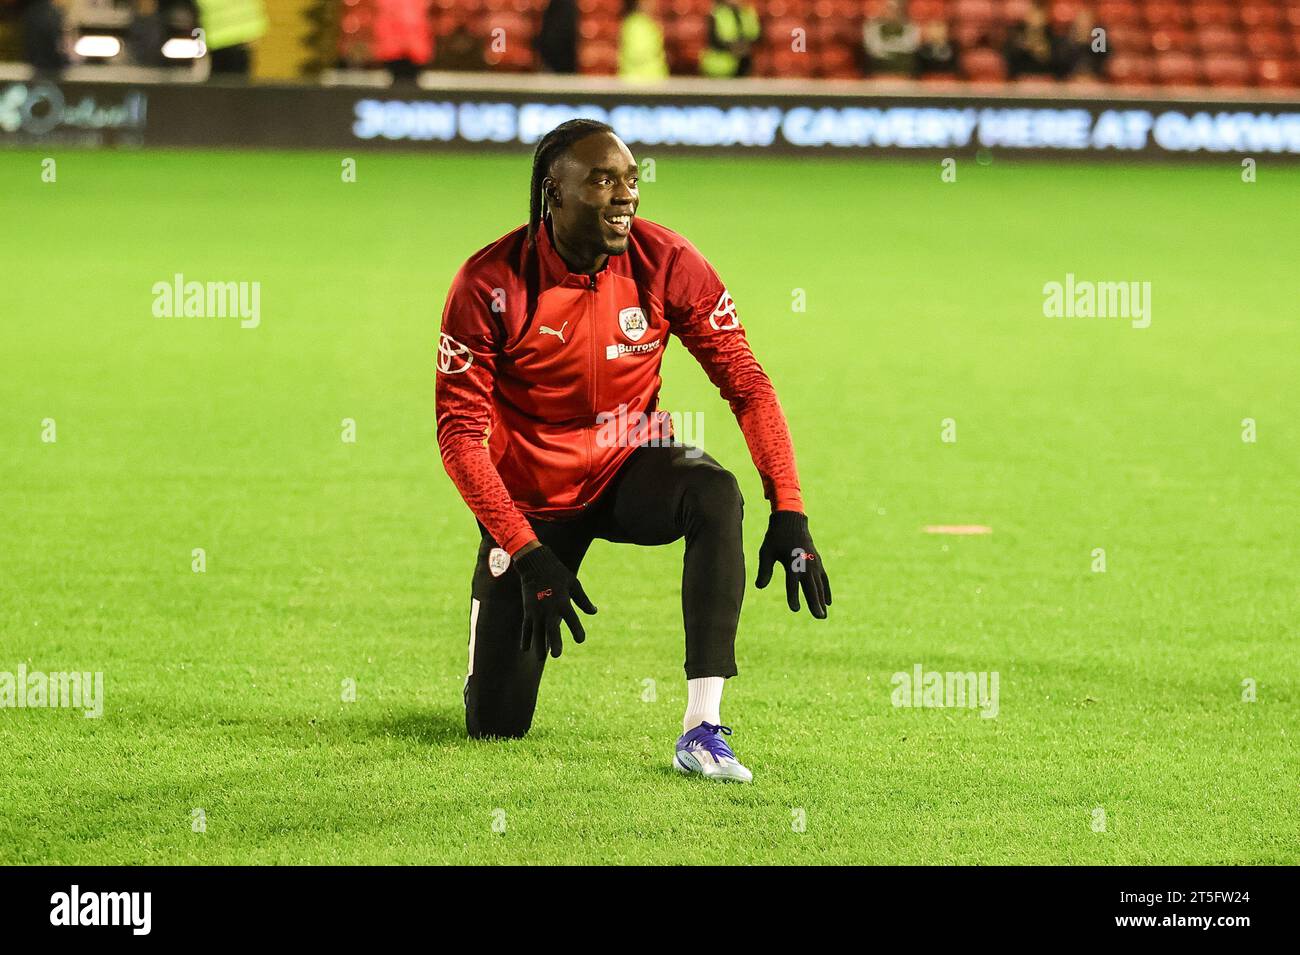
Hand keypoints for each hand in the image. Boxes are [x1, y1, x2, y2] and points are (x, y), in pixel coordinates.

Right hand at [514, 545, 596, 659]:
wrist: (534, 564)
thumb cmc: (557, 573)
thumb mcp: (574, 584)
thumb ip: (583, 600)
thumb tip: (594, 612)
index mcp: (563, 602)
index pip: (572, 620)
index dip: (577, 631)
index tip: (580, 639)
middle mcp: (549, 609)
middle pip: (551, 629)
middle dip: (554, 643)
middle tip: (557, 655)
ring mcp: (537, 611)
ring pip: (537, 632)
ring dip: (539, 645)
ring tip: (541, 658)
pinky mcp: (528, 610)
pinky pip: (526, 627)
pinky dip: (525, 638)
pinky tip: (526, 649)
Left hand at [755, 511, 830, 618]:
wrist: (791, 520)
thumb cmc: (776, 537)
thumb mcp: (766, 552)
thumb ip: (764, 570)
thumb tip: (759, 587)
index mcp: (792, 561)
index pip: (793, 583)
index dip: (794, 596)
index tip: (795, 609)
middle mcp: (805, 563)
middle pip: (811, 586)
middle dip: (814, 603)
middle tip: (819, 617)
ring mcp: (814, 562)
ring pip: (819, 584)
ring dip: (821, 600)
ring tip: (823, 615)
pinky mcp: (817, 561)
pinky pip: (824, 578)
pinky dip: (826, 590)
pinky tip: (828, 602)